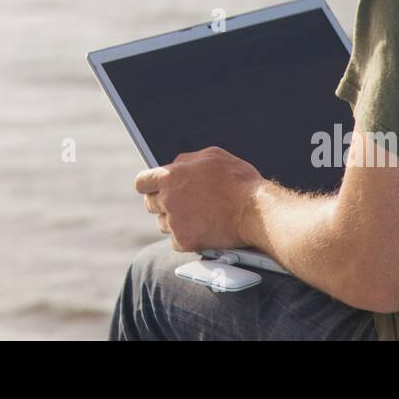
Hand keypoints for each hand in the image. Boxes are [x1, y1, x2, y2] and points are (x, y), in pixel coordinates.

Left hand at [134, 146, 264, 251]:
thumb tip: (175, 165)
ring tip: (197, 217)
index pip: (142, 182)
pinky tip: (201, 231)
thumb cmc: (238, 180)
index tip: (153, 189)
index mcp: (170, 176)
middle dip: (162, 204)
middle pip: (150, 205)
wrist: (255, 211)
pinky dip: (186, 238)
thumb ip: (187, 160)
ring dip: (174, 222)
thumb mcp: (212, 156)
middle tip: (181, 204)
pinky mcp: (185, 241)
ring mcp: (175, 222)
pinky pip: (175, 242)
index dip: (148, 186)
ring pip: (163, 224)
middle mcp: (168, 199)